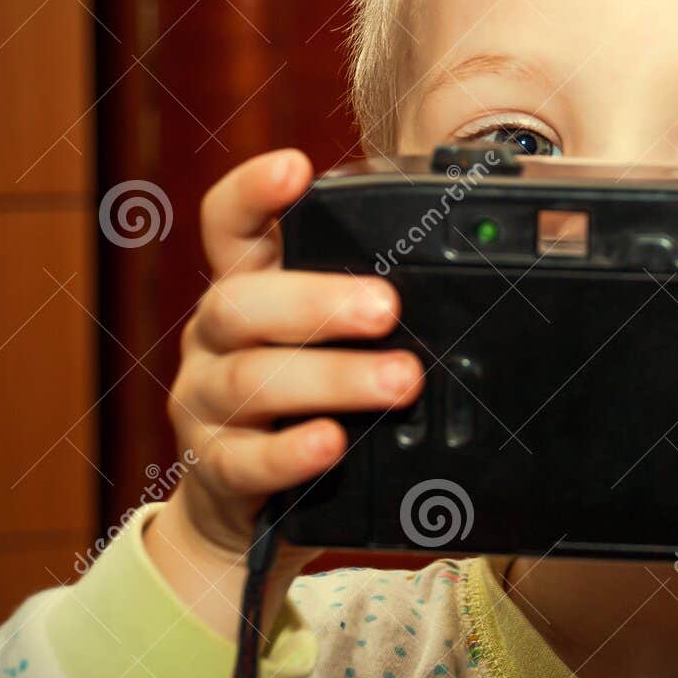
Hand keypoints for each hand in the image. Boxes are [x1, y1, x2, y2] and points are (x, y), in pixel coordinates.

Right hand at [144, 150, 422, 638]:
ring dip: (332, 377)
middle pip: (241, 303)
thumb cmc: (302, 407)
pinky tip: (331, 444)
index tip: (294, 168)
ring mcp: (206, 404)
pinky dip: (291, 453)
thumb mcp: (329, 344)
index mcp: (247, 290)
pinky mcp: (214, 470)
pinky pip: (245, 461)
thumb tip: (470, 295)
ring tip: (400, 381)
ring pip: (252, 380)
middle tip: (387, 308)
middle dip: (318, 302)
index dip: (253, 192)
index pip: (229, 225)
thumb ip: (370, 312)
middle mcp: (214, 339)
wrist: (245, 509)